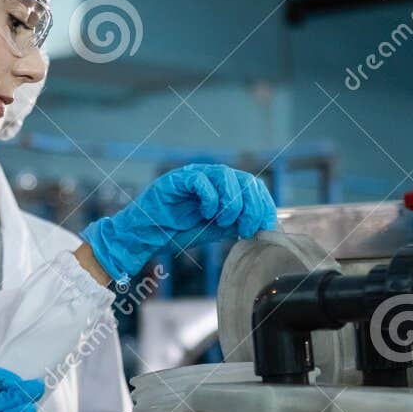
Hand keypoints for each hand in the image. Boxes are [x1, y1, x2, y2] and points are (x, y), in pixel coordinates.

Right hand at [80, 163, 275, 282]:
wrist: (146, 237)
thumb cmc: (176, 232)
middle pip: (244, 179)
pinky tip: (207, 214)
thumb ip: (235, 224)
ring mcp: (194, 175)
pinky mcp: (177, 178)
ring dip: (231, 202)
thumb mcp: (214, 231)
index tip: (266, 225)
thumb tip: (261, 225)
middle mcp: (210, 177)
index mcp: (222, 188)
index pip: (252, 186)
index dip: (263, 203)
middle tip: (247, 227)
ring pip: (225, 175)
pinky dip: (210, 198)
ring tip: (223, 222)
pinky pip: (201, 179)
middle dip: (251, 205)